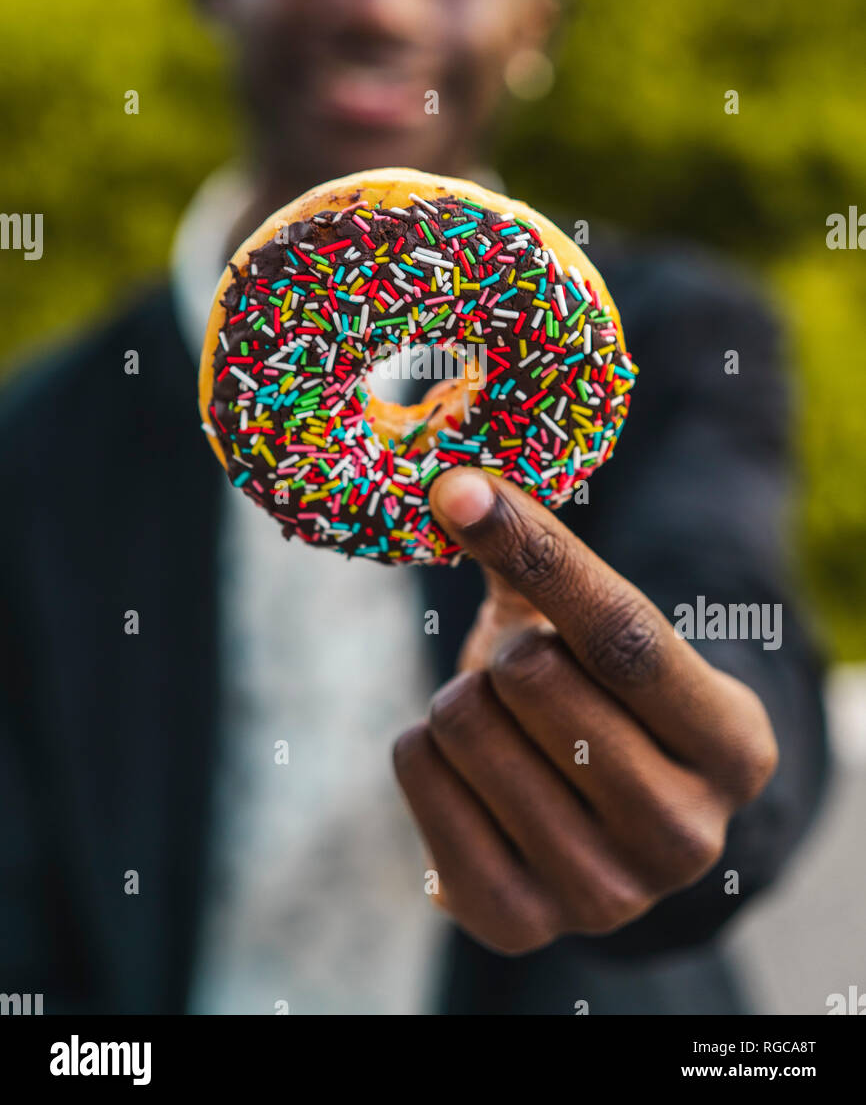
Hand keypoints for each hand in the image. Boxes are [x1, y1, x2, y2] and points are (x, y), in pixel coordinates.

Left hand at [392, 468, 778, 953]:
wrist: (588, 830)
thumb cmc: (601, 704)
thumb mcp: (606, 638)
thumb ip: (548, 557)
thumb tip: (457, 479)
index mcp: (734, 747)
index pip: (626, 633)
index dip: (538, 550)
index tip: (463, 489)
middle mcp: (688, 833)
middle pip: (532, 676)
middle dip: (504, 648)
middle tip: (525, 677)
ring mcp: (604, 892)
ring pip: (466, 722)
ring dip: (461, 700)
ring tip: (503, 729)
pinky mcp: (516, 920)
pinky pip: (419, 772)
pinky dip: (422, 750)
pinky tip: (467, 775)